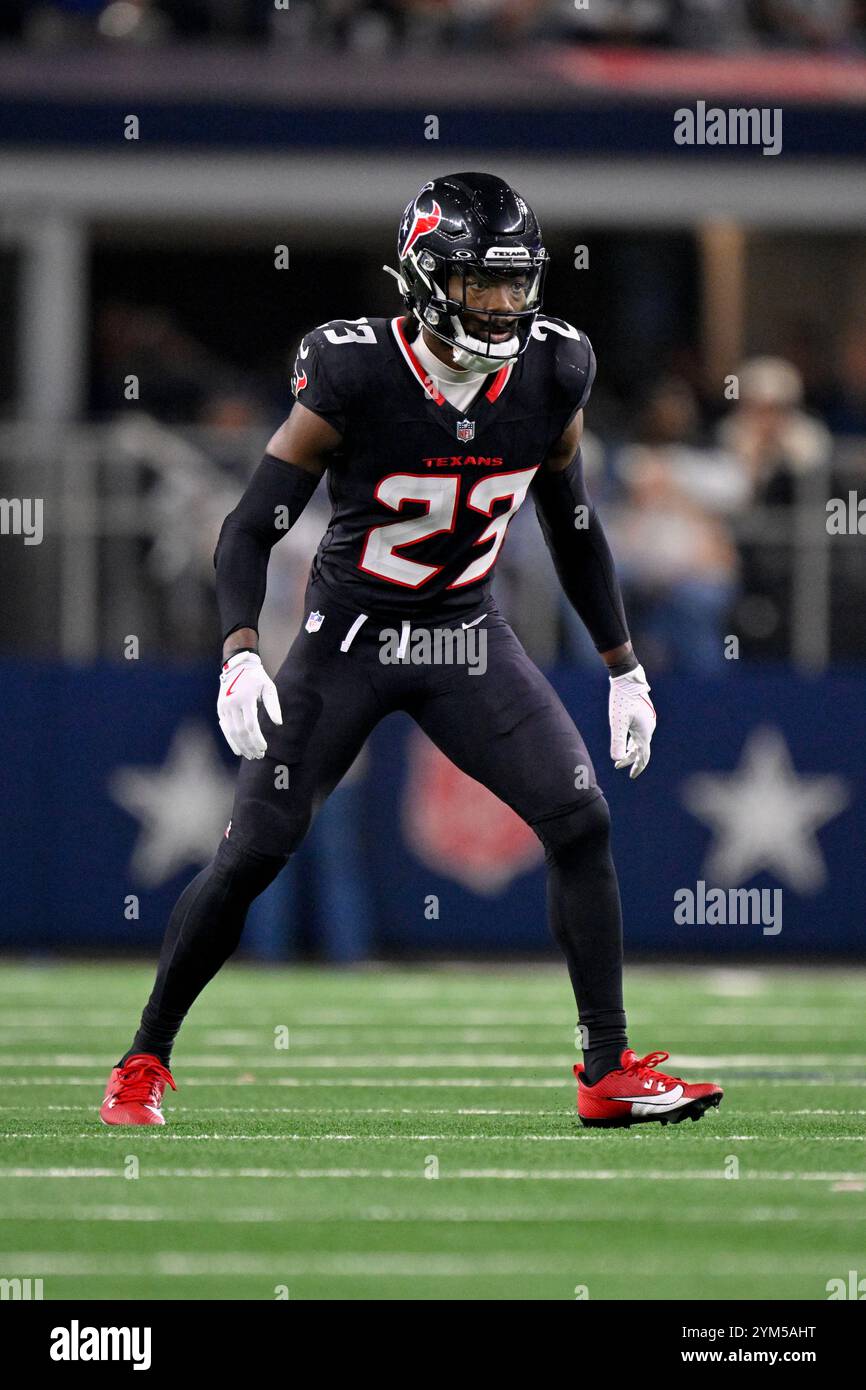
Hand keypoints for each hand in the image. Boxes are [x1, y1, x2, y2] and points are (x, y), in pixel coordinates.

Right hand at [218, 651, 281, 758]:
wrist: (237, 666)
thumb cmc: (257, 678)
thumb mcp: (268, 687)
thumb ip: (273, 705)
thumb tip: (278, 723)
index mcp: (245, 699)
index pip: (251, 725)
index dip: (257, 739)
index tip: (265, 748)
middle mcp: (232, 704)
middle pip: (240, 732)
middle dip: (250, 746)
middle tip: (258, 756)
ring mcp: (224, 707)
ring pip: (231, 732)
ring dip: (241, 746)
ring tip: (250, 756)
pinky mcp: (220, 709)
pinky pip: (225, 729)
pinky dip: (231, 741)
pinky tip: (238, 750)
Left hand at [608, 663, 655, 778]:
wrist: (628, 679)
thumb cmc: (621, 699)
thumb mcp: (617, 721)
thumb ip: (617, 741)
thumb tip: (616, 759)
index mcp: (644, 732)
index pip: (643, 756)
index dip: (638, 767)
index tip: (631, 776)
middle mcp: (649, 728)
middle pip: (642, 750)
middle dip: (632, 760)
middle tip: (621, 768)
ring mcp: (647, 721)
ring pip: (640, 741)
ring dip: (631, 751)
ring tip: (622, 759)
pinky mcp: (643, 715)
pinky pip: (639, 733)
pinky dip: (633, 741)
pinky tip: (627, 742)